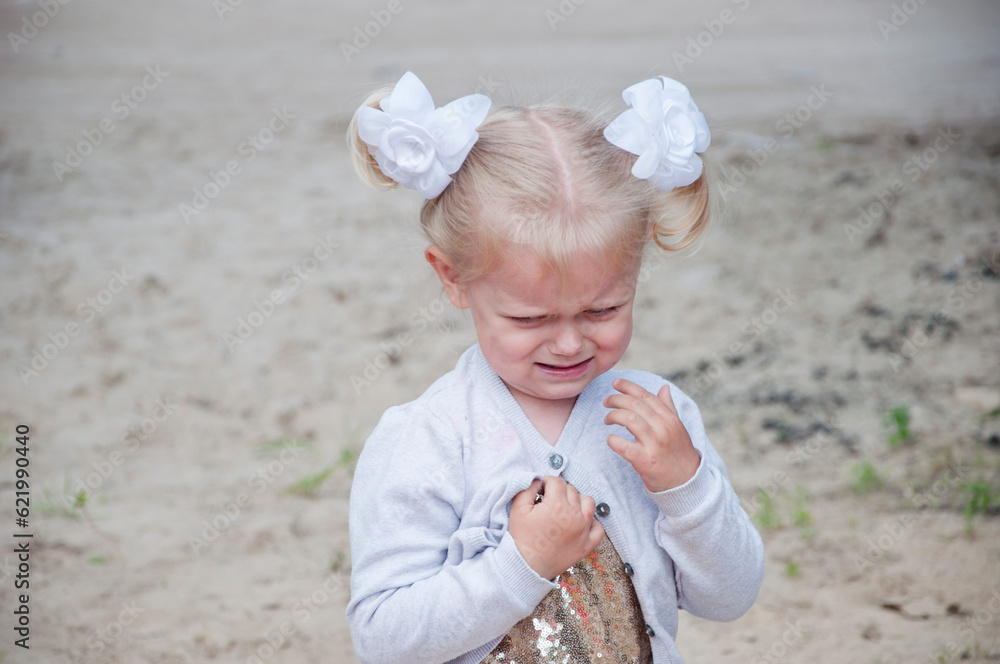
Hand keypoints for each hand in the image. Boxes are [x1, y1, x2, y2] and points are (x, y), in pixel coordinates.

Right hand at [508, 476, 604, 580]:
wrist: (526, 567)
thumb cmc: (521, 539)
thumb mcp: (517, 508)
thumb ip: (527, 489)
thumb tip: (538, 480)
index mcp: (557, 505)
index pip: (556, 482)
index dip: (546, 483)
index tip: (540, 491)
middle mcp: (574, 515)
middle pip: (572, 490)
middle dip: (559, 491)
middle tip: (548, 501)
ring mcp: (583, 531)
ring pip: (589, 503)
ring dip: (578, 501)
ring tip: (565, 508)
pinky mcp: (587, 545)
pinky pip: (598, 528)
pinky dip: (592, 522)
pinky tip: (580, 522)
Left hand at [603, 378, 700, 492]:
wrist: (687, 481)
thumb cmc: (679, 452)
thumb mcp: (677, 427)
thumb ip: (668, 407)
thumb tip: (664, 388)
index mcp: (669, 418)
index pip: (645, 395)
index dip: (628, 386)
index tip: (615, 384)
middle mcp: (663, 428)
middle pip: (634, 404)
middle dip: (616, 399)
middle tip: (606, 402)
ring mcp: (654, 444)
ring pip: (628, 419)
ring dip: (613, 416)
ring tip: (607, 419)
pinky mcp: (645, 461)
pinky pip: (624, 446)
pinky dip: (613, 440)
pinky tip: (610, 439)